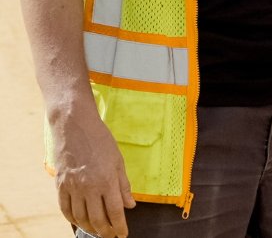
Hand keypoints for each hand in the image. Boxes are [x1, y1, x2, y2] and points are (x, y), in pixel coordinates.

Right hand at [51, 111, 134, 237]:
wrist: (75, 126)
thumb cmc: (100, 141)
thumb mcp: (118, 161)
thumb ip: (123, 185)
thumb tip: (130, 205)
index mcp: (107, 181)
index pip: (115, 211)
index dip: (119, 226)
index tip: (123, 234)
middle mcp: (89, 187)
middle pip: (97, 219)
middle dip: (105, 231)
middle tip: (111, 236)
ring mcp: (72, 187)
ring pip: (80, 217)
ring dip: (89, 228)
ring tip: (97, 231)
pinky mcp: (60, 185)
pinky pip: (65, 208)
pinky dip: (72, 219)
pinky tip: (79, 222)